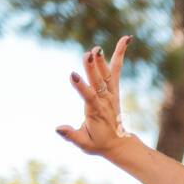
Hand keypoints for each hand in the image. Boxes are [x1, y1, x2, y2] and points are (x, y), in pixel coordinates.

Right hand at [56, 37, 132, 156]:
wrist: (119, 144)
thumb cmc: (98, 144)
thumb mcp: (85, 144)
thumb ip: (72, 136)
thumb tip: (57, 128)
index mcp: (96, 112)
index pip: (89, 97)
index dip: (81, 86)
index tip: (73, 75)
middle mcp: (105, 101)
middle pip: (98, 82)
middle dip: (92, 68)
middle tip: (88, 53)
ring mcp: (111, 94)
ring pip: (107, 74)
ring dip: (102, 60)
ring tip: (97, 48)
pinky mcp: (114, 89)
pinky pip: (116, 70)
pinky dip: (119, 55)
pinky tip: (125, 39)